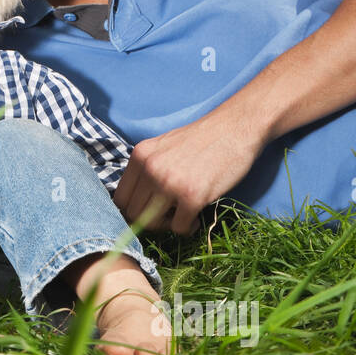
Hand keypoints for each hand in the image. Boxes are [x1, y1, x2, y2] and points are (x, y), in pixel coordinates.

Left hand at [113, 107, 267, 233]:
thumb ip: (146, 169)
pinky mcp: (192, 195)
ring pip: (151, 223)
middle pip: (133, 214)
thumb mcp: (163, 147)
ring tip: (182, 216)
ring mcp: (169, 182)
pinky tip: (197, 216)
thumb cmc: (202, 139)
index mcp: (140, 156)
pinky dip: (188, 227)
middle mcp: (150, 168)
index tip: (147, 213)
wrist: (236, 127)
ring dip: (167, 226)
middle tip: (169, 215)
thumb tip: (134, 203)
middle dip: (150, 221)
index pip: (119, 198)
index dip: (131, 211)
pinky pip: (179, 227)